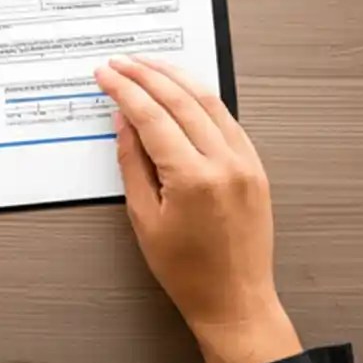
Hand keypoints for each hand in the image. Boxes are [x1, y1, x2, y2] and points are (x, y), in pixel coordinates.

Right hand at [95, 56, 301, 362]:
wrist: (234, 300)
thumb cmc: (188, 272)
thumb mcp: (144, 218)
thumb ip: (132, 163)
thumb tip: (124, 121)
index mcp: (193, 178)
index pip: (152, 116)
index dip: (125, 90)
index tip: (106, 75)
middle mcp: (224, 164)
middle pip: (181, 99)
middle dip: (146, 75)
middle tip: (122, 62)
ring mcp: (245, 163)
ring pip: (209, 101)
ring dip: (177, 77)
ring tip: (150, 65)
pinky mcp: (256, 167)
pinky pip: (228, 120)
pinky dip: (203, 99)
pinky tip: (185, 91)